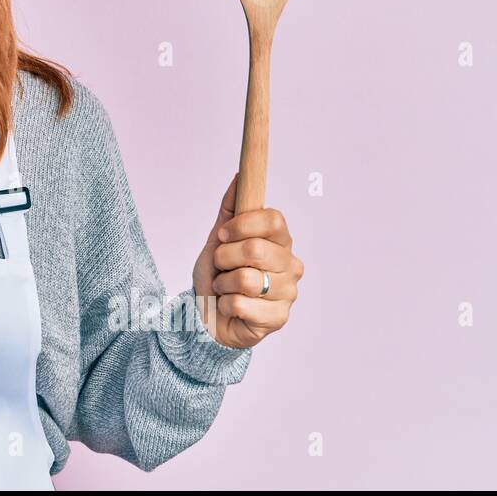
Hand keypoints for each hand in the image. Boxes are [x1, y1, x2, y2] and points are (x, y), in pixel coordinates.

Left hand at [191, 173, 303, 348]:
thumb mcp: (218, 239)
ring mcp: (288, 293)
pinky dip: (225, 304)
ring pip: (247, 278)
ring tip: (225, 287)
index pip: (274, 219)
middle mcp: (291, 265)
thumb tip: (239, 177)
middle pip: (256, 249)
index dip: (243, 224)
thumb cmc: (216, 276)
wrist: (205, 314)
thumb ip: (230, 210)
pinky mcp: (279, 318)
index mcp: (280, 242)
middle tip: (221, 266)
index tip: (223, 234)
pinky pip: (242, 304)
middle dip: (225, 257)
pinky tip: (230, 307)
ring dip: (223, 283)